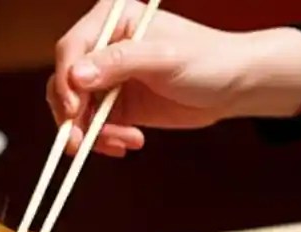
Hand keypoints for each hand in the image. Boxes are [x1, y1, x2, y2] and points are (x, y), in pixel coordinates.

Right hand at [49, 0, 300, 156]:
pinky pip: (95, 126)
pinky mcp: (117, 105)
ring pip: (77, 110)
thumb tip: (77, 76)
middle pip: (65, 82)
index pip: (71, 49)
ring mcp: (109, 78)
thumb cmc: (208, 59)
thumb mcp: (165, 58)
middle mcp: (105, 47)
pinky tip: (128, 144)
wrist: (235, 86)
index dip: (65, 81)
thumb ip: (120, 62)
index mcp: (113, 20)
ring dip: (91, 133)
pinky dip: (105, 140)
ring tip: (123, 143)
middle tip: (80, 143)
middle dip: (72, 116)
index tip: (75, 109)